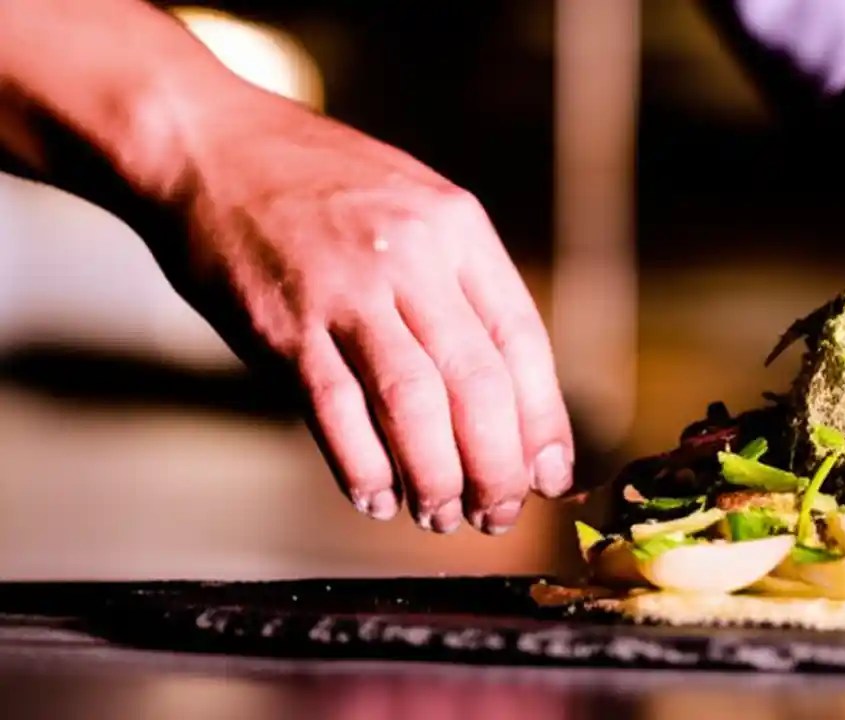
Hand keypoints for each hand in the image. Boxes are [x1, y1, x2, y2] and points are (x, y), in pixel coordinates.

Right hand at [171, 88, 572, 533]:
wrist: (206, 144)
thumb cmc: (319, 185)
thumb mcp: (414, 207)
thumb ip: (458, 284)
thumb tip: (505, 391)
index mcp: (457, 228)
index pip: (522, 339)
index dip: (543, 419)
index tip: (549, 474)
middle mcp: (411, 257)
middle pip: (479, 384)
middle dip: (498, 465)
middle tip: (497, 512)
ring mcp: (346, 290)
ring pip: (415, 406)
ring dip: (437, 477)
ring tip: (442, 516)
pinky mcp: (283, 324)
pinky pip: (335, 412)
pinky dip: (362, 466)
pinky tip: (376, 497)